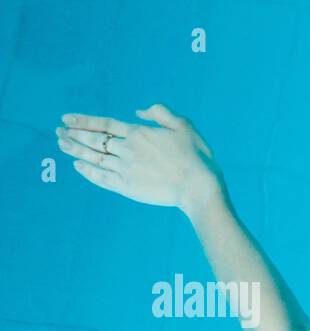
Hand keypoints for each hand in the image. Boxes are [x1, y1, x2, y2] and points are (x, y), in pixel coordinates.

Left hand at [56, 104, 224, 217]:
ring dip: (76, 150)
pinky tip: (78, 166)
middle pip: (94, 140)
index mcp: (140, 133)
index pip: (105, 124)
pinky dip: (88, 171)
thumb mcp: (184, 126)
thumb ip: (161, 113)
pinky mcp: (128, 187)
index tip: (67, 119)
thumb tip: (138, 110)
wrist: (199, 188)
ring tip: (61, 144)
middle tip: (59, 131)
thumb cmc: (197, 157)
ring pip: (94, 157)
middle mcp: (128, 149)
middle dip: (74, 134)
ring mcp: (126, 169)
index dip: (84, 121)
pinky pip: (101, 178)